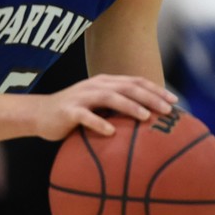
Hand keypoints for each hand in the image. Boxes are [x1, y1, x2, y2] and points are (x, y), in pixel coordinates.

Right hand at [34, 75, 177, 140]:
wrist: (39, 115)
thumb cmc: (75, 114)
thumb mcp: (99, 107)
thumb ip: (118, 109)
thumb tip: (149, 121)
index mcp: (106, 82)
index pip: (136, 82)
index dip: (156, 89)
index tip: (175, 100)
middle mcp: (96, 85)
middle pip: (128, 87)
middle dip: (150, 97)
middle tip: (168, 110)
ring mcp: (82, 96)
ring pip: (110, 97)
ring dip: (130, 106)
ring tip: (146, 117)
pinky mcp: (69, 110)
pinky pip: (85, 117)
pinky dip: (99, 123)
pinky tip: (111, 132)